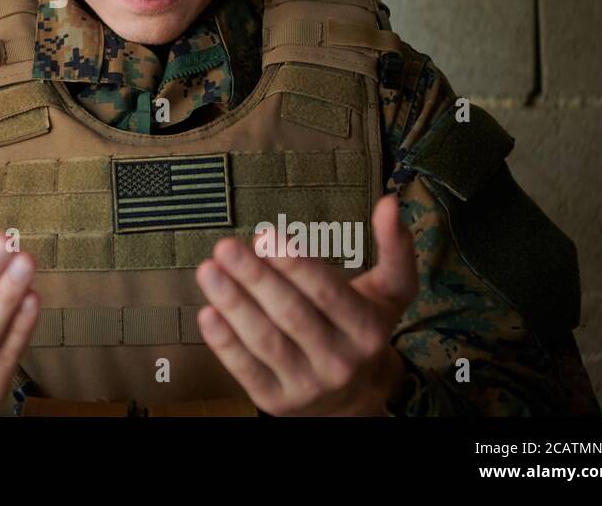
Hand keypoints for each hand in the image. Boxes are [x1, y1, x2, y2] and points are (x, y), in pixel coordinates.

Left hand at [194, 193, 418, 415]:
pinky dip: (225, 343)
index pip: (327, 294)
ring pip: (266, 341)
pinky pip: (246, 370)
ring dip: (234, 304)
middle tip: (226, 247)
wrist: (357, 396)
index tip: (264, 235)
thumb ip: (394, 248)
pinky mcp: (276, 400)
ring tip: (209, 271)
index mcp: (367, 330)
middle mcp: (340, 361)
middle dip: (256, 278)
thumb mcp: (391, 293)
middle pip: (292, 315)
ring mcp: (307, 384)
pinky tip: (207, 314)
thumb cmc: (364, 328)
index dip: (295, 265)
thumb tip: (389, 202)